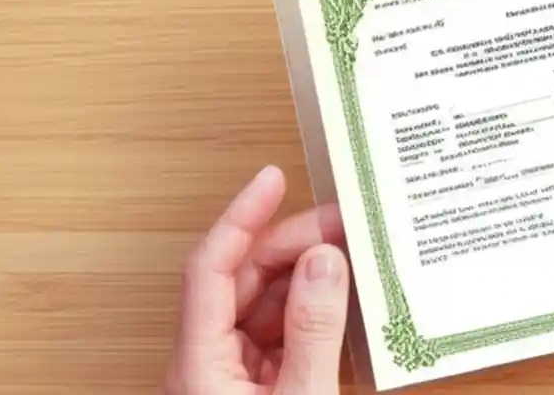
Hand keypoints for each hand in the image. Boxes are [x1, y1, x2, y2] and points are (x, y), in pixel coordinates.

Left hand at [164, 166, 350, 394]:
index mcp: (199, 362)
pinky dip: (313, 311)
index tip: (274, 179)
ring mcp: (230, 376)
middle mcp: (207, 362)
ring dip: (308, 276)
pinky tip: (345, 301)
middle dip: (292, 244)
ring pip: (265, 304)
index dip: (242, 216)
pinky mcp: (257, 389)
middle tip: (343, 223)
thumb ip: (314, 331)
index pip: (210, 267)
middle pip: (242, 279)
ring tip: (353, 256)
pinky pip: (281, 334)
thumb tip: (324, 260)